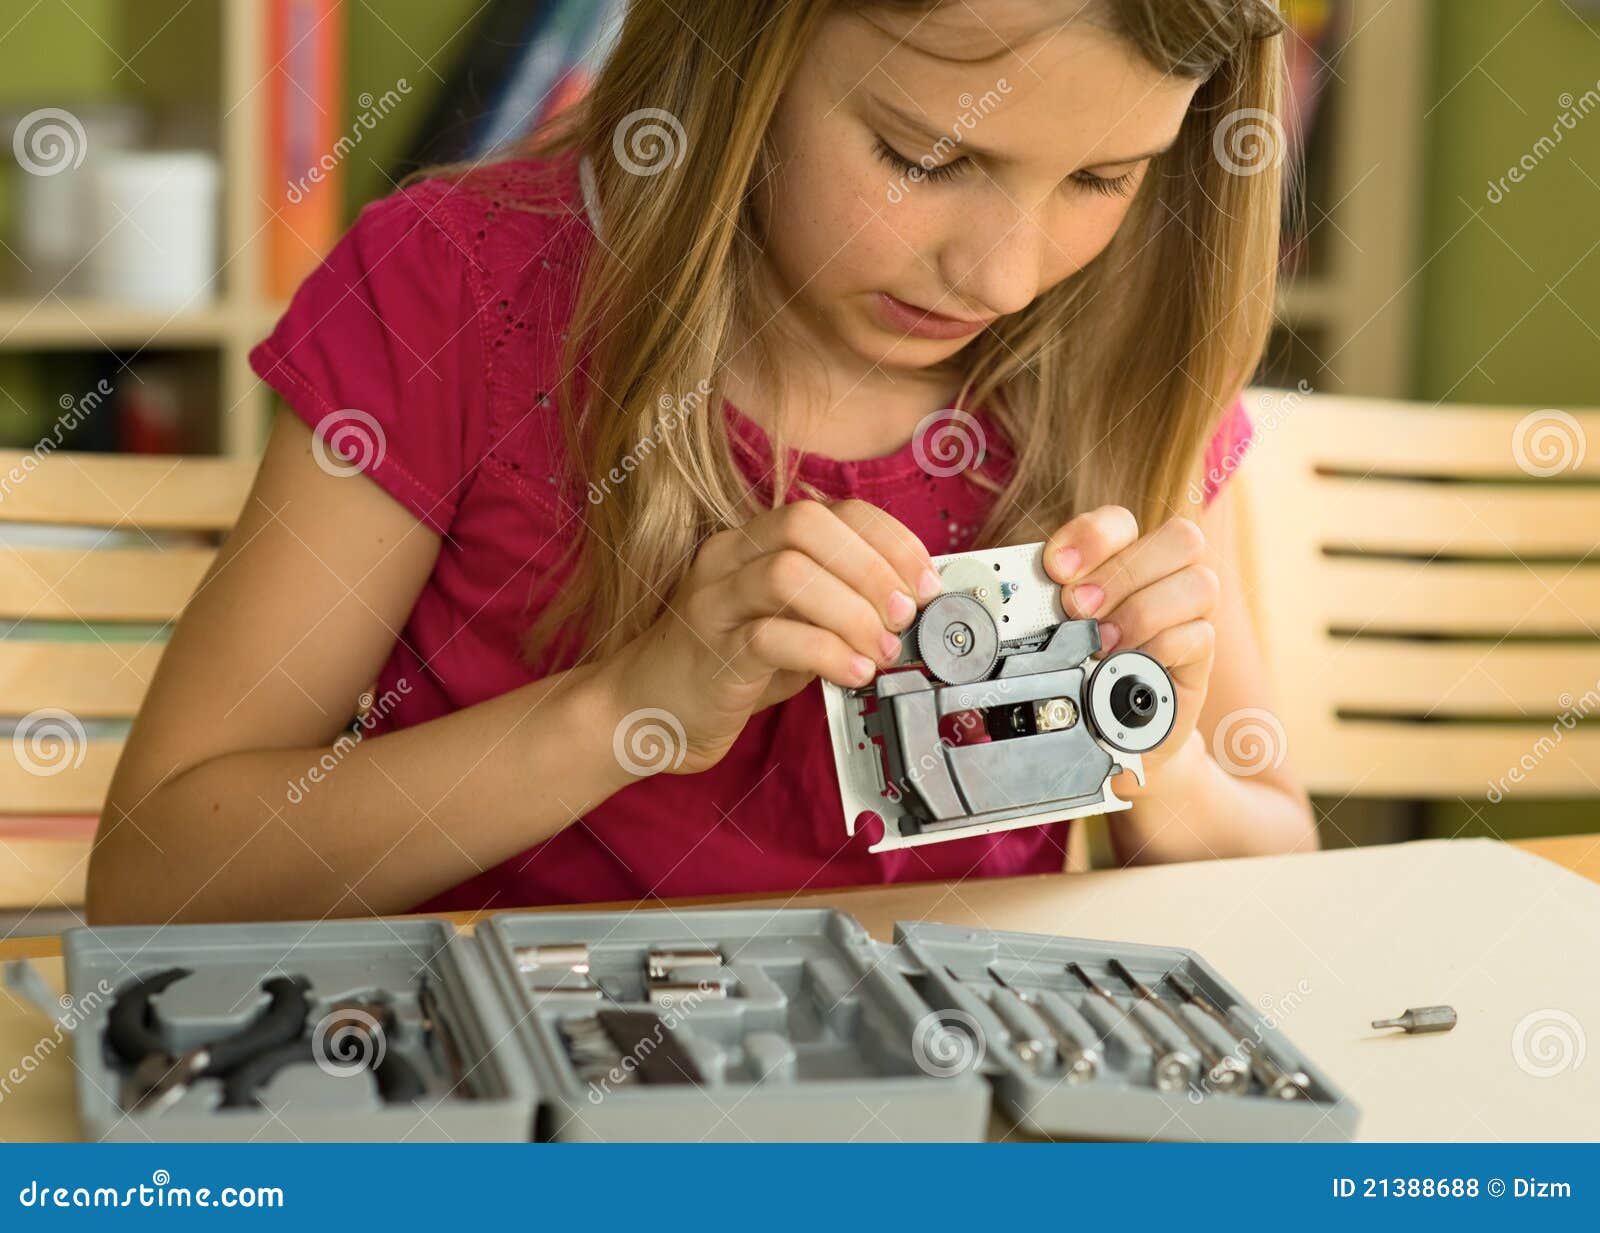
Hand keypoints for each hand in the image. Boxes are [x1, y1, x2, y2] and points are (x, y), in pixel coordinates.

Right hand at [599, 499, 941, 776]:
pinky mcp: (709, 650)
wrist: (646, 708)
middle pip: (808, 524)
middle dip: (872, 567)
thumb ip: (837, 605)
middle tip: (904, 613)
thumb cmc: (726, 664)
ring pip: (789, 572)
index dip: (889, 540)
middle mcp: (729, 557)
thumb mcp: (790, 623)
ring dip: (852, 610)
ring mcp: (714, 600)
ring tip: (880, 648)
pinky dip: (826, 653)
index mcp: (754, 540)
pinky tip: (852, 672)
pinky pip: (771, 636)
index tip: (925, 582)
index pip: (832, 509)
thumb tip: (910, 605)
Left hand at [1044, 505, 1218, 773]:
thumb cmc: (1074, 670)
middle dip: (1122, 572)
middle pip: (1181, 538)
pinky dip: (1161, 647)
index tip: (1056, 568)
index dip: (1094, 535)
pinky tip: (1127, 664)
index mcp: (1122, 558)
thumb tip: (1003, 597)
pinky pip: (1201, 635)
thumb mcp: (1051, 633)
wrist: (1101, 731)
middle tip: (1078, 608)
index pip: (1123, 521)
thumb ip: (1038, 604)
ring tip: (1103, 642)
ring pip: (1200, 583)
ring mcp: (1188, 616)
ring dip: (1144, 610)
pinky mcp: (1199, 659)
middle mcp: (1164, 578)